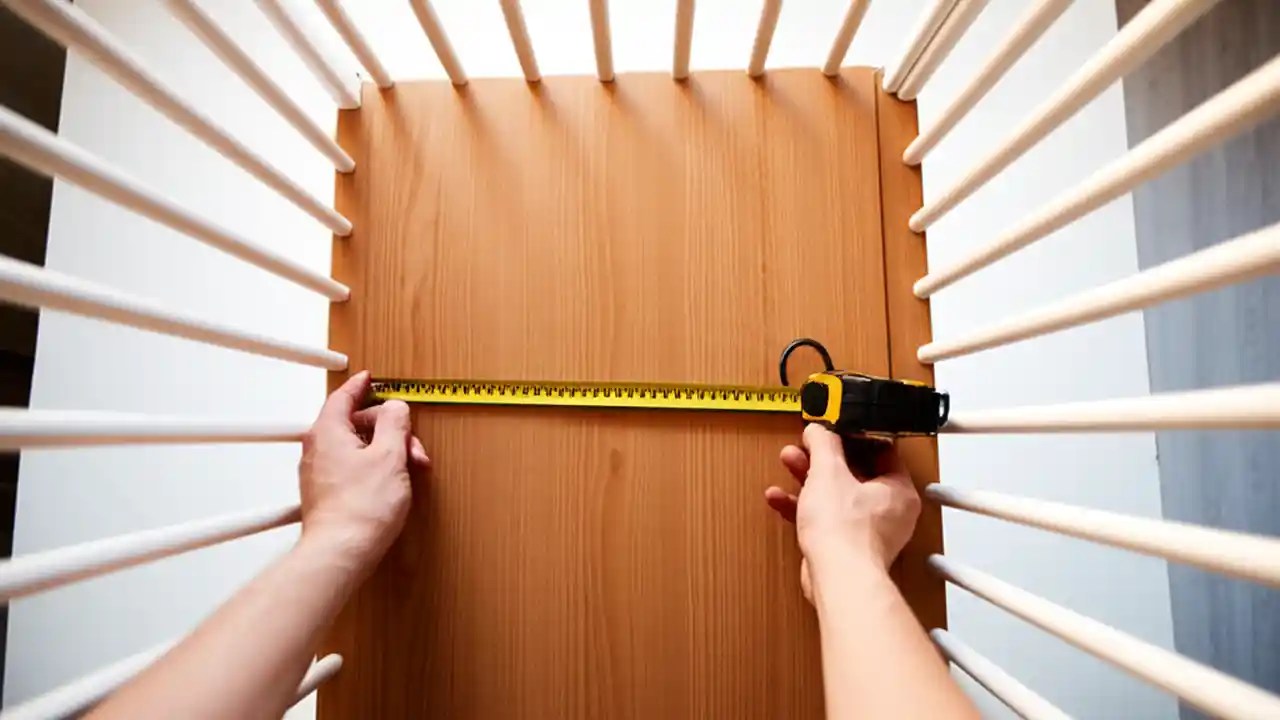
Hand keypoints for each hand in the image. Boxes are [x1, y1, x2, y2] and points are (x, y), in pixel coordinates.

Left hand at [298, 371, 429, 567]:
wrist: (341, 551)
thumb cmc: (362, 507)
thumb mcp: (390, 456)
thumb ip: (395, 424)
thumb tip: (396, 407)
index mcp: (328, 431)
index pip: (343, 397)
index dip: (360, 386)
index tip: (370, 378)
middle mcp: (318, 448)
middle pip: (355, 423)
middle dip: (389, 429)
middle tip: (412, 445)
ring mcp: (320, 472)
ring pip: (356, 447)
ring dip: (386, 451)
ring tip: (409, 470)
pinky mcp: (326, 492)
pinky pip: (352, 467)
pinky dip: (374, 467)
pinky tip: (393, 483)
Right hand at [765, 424, 919, 599]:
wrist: (836, 578)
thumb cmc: (845, 532)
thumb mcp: (828, 472)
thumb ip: (823, 444)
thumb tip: (819, 430)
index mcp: (898, 490)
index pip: (881, 450)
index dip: (853, 436)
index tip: (833, 429)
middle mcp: (889, 512)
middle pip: (854, 473)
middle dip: (822, 459)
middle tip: (805, 447)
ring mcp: (867, 532)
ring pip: (837, 497)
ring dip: (809, 480)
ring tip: (789, 463)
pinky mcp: (846, 549)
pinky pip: (826, 520)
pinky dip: (804, 508)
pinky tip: (780, 498)